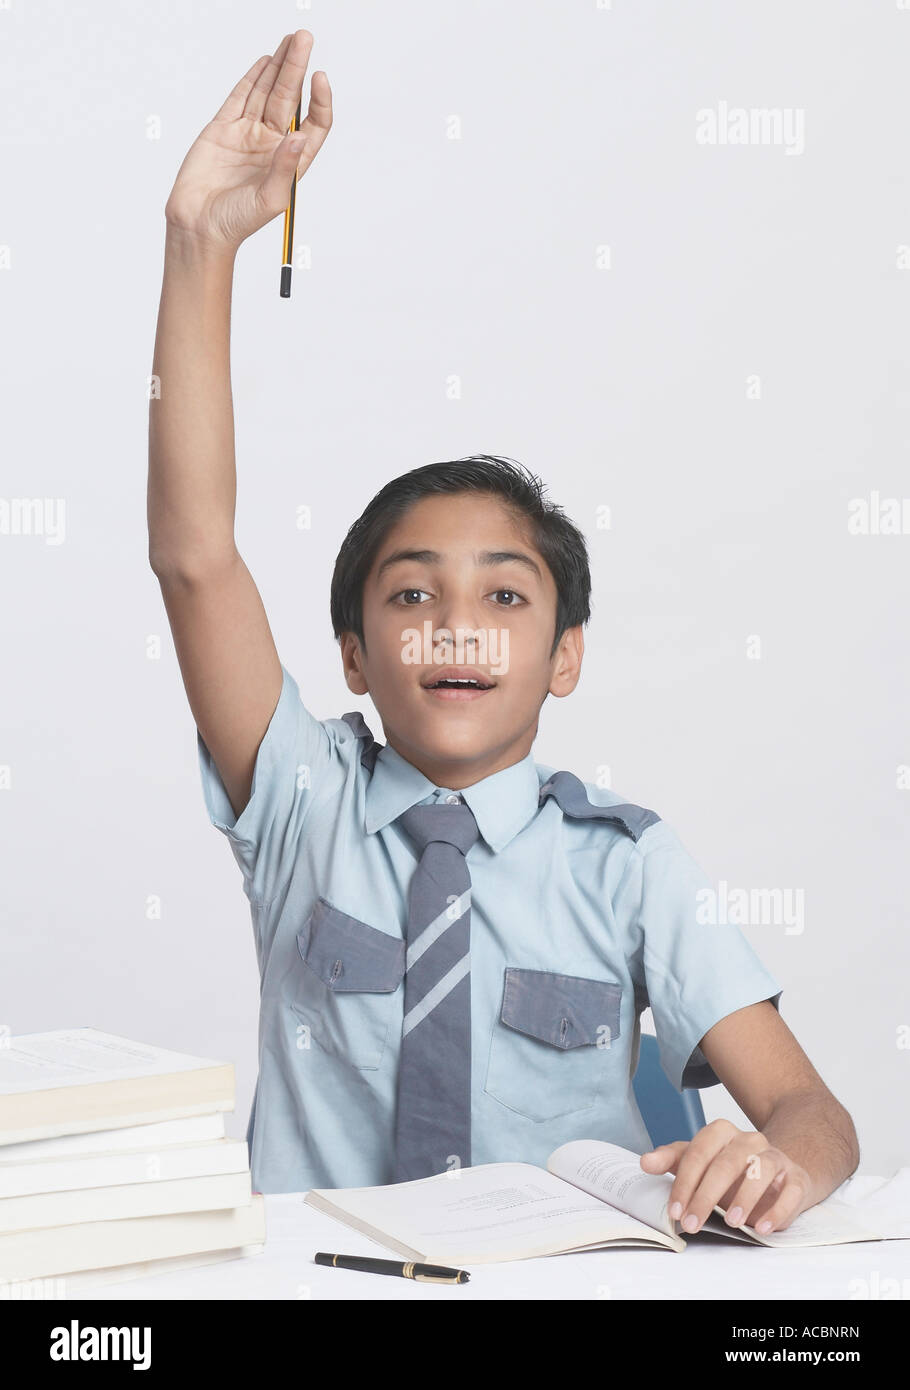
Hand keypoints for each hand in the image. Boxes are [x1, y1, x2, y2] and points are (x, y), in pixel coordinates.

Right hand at [164, 30, 331, 253]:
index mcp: (290, 162)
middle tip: (305, 39)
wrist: (199, 225)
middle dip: (297, 68)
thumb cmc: (237, 222)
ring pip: (266, 92)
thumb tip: (298, 137)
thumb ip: (285, 169)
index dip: (319, 102)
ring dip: (279, 66)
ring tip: (291, 41)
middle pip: (289, 99)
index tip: (320, 79)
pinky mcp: (223, 128)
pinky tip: (266, 61)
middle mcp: (272, 144)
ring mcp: (248, 134)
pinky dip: (253, 78)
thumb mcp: (269, 201)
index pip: (313, 125)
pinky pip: (241, 97)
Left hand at [639, 1118, 813, 1234]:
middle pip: (726, 1163)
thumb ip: (673, 1160)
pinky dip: (777, 1210)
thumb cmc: (731, 1169)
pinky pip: (791, 1191)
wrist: (778, 1171)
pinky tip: (762, 1227)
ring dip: (745, 1198)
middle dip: (706, 1196)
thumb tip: (645, 1162)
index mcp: (722, 1133)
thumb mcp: (699, 1161)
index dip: (685, 1183)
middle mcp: (749, 1140)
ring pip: (761, 1169)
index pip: (698, 1153)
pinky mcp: (796, 1178)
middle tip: (692, 1223)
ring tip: (731, 1222)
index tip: (675, 1210)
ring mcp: (775, 1157)